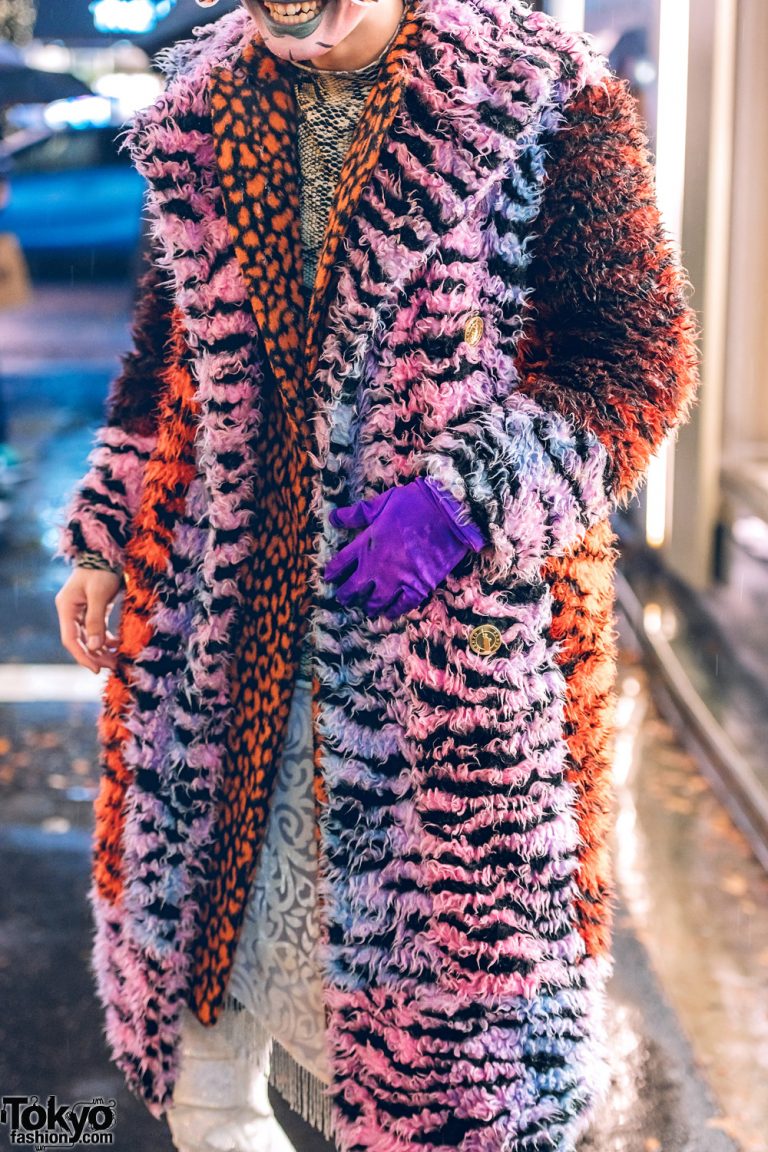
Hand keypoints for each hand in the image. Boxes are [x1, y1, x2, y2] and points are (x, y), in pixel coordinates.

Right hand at [55, 567, 122, 674]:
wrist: (107, 553)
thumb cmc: (102, 570)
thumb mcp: (99, 594)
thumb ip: (96, 620)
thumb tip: (95, 646)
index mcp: (66, 608)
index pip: (70, 639)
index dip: (83, 656)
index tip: (96, 669)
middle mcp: (71, 612)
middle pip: (80, 640)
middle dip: (95, 655)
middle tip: (113, 666)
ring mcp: (81, 611)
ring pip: (89, 637)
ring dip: (102, 650)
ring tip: (117, 660)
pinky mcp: (93, 609)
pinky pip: (97, 630)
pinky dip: (106, 639)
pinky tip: (117, 645)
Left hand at [323, 478, 485, 620]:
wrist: (448, 513)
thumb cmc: (414, 504)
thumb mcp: (380, 503)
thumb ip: (356, 514)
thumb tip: (332, 517)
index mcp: (366, 544)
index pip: (341, 564)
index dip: (333, 573)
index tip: (329, 577)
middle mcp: (377, 566)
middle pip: (354, 588)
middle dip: (346, 595)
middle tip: (343, 598)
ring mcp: (398, 579)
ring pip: (375, 601)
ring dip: (368, 606)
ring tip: (365, 608)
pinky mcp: (418, 586)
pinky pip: (402, 606)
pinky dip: (394, 611)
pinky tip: (389, 613)